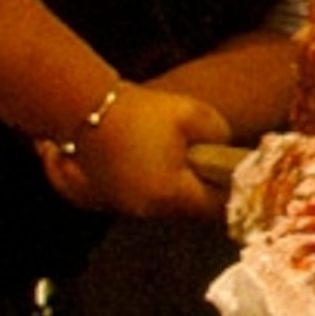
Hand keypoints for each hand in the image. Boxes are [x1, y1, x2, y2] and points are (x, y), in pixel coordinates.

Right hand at [37, 81, 233, 220]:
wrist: (80, 105)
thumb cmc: (140, 111)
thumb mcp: (196, 115)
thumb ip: (220, 136)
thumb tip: (222, 149)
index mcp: (170, 196)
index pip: (215, 207)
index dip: (230, 190)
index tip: (234, 172)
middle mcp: (144, 210)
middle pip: (184, 207)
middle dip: (197, 186)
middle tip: (204, 159)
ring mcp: (117, 206)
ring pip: (156, 201)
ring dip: (168, 183)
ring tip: (169, 153)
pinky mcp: (96, 197)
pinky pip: (125, 196)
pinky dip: (136, 182)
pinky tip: (138, 161)